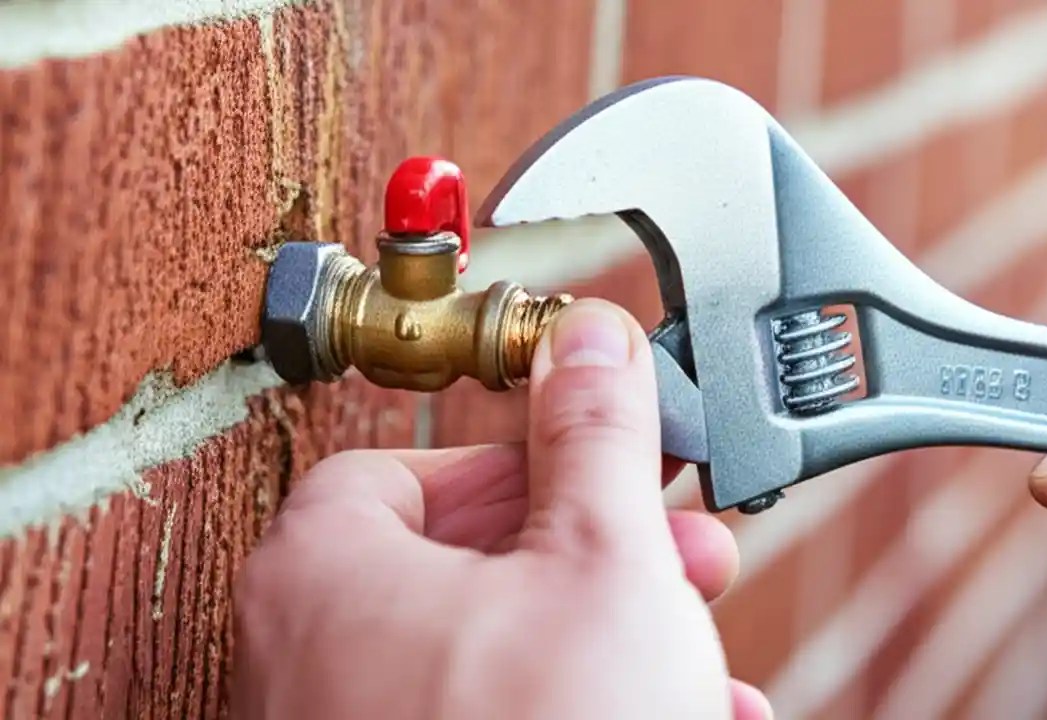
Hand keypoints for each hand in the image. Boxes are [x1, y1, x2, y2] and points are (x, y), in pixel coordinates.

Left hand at [230, 300, 771, 719]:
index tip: (594, 464)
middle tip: (675, 548)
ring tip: (697, 641)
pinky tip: (680, 712)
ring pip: (500, 651)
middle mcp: (315, 660)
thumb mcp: (600, 561)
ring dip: (612, 632)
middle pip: (468, 559)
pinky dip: (583, 703)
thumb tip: (590, 336)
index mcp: (326, 573)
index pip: (405, 462)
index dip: (518, 455)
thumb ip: (594, 433)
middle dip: (600, 548)